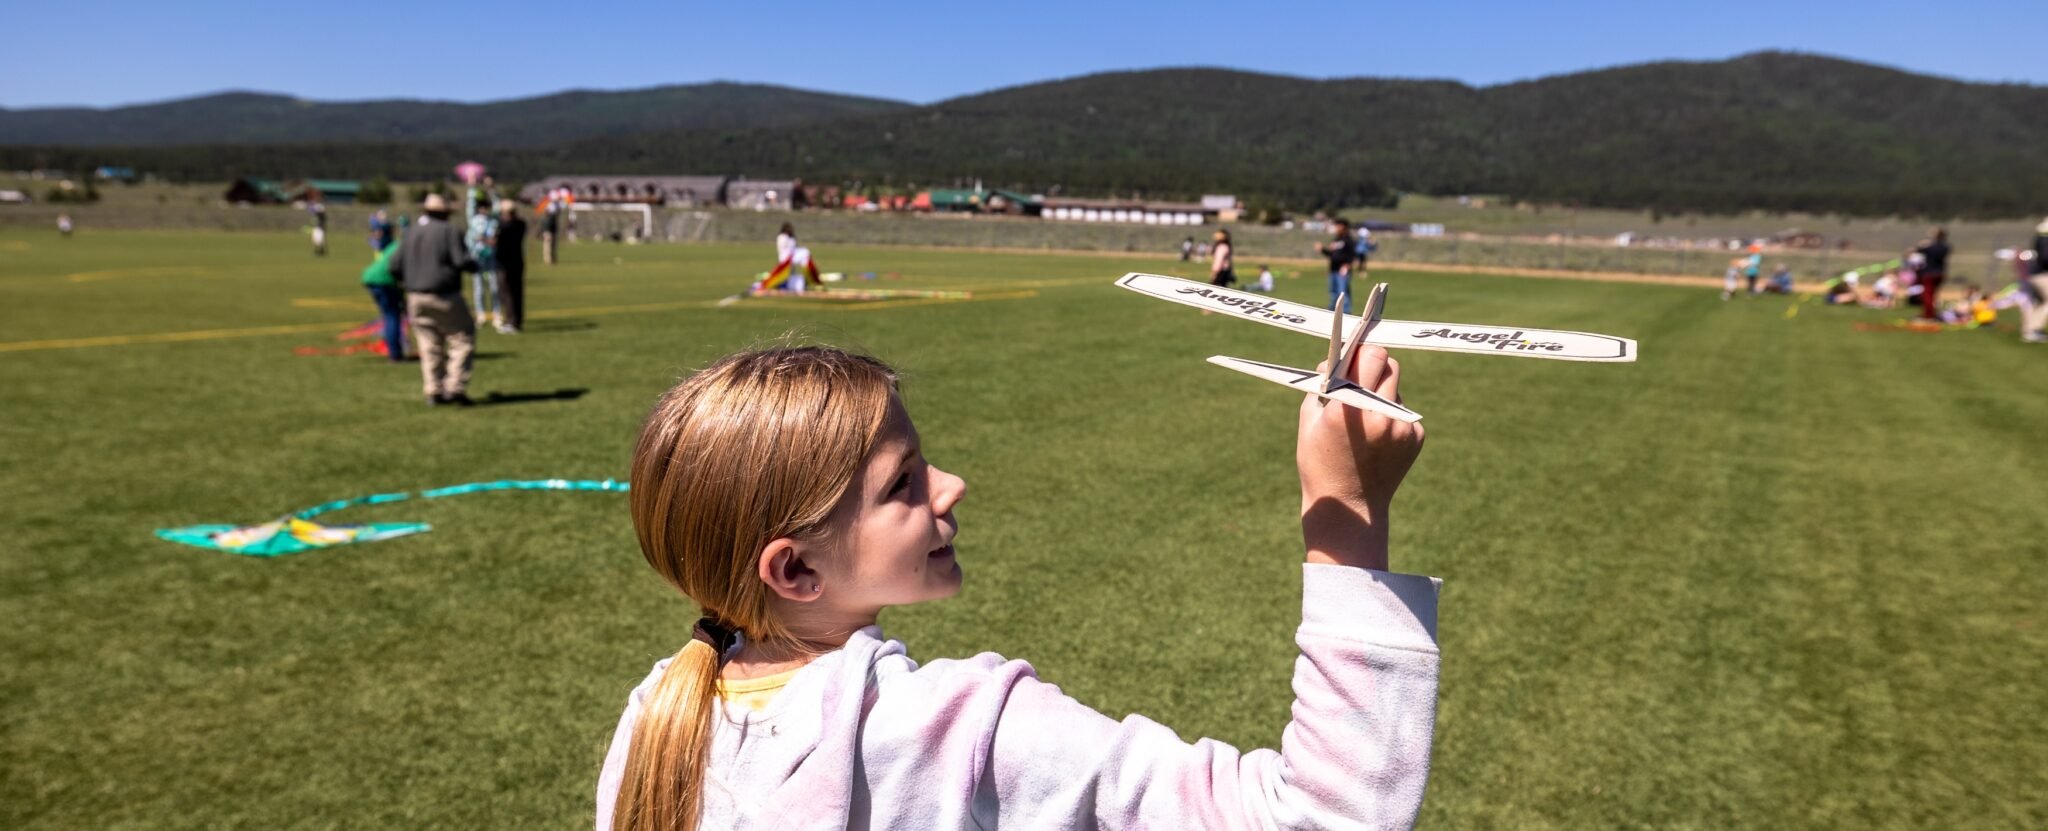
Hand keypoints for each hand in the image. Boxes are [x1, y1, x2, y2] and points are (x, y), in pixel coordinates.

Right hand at [1296, 346, 1424, 569]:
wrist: (1349, 510)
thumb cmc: (1319, 463)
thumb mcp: (1310, 420)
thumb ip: (1325, 383)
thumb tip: (1337, 357)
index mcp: (1349, 407)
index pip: (1370, 356)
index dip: (1361, 352)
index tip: (1355, 350)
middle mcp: (1380, 414)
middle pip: (1388, 364)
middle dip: (1373, 366)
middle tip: (1358, 379)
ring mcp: (1402, 427)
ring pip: (1396, 388)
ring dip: (1381, 392)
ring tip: (1363, 419)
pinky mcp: (1416, 437)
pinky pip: (1404, 412)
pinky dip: (1391, 416)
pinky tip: (1376, 439)